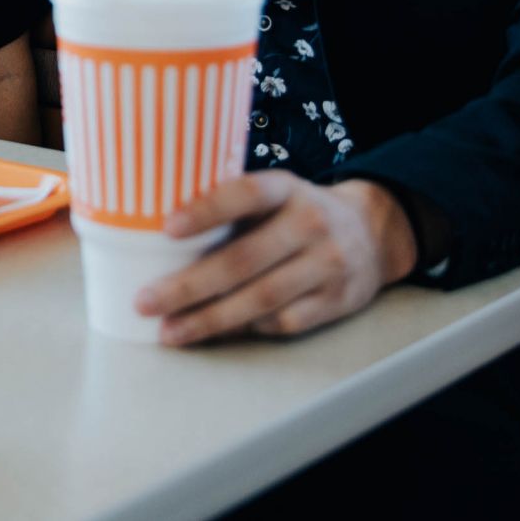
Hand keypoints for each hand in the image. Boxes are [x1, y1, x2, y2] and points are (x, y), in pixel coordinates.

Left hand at [136, 173, 416, 344]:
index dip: (207, 210)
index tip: (167, 228)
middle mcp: (309, 224)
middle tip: (146, 301)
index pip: (246, 194)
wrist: (373, 232)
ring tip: (170, 330)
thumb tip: (156, 232)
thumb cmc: (298, 212)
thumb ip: (232, 206)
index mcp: (286, 188)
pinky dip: (244, 329)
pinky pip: (281, 321)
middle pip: (244, 260)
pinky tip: (212, 332)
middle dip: (189, 285)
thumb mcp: (275, 193)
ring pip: (260, 299)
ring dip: (210, 319)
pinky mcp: (335, 301)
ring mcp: (326, 265)